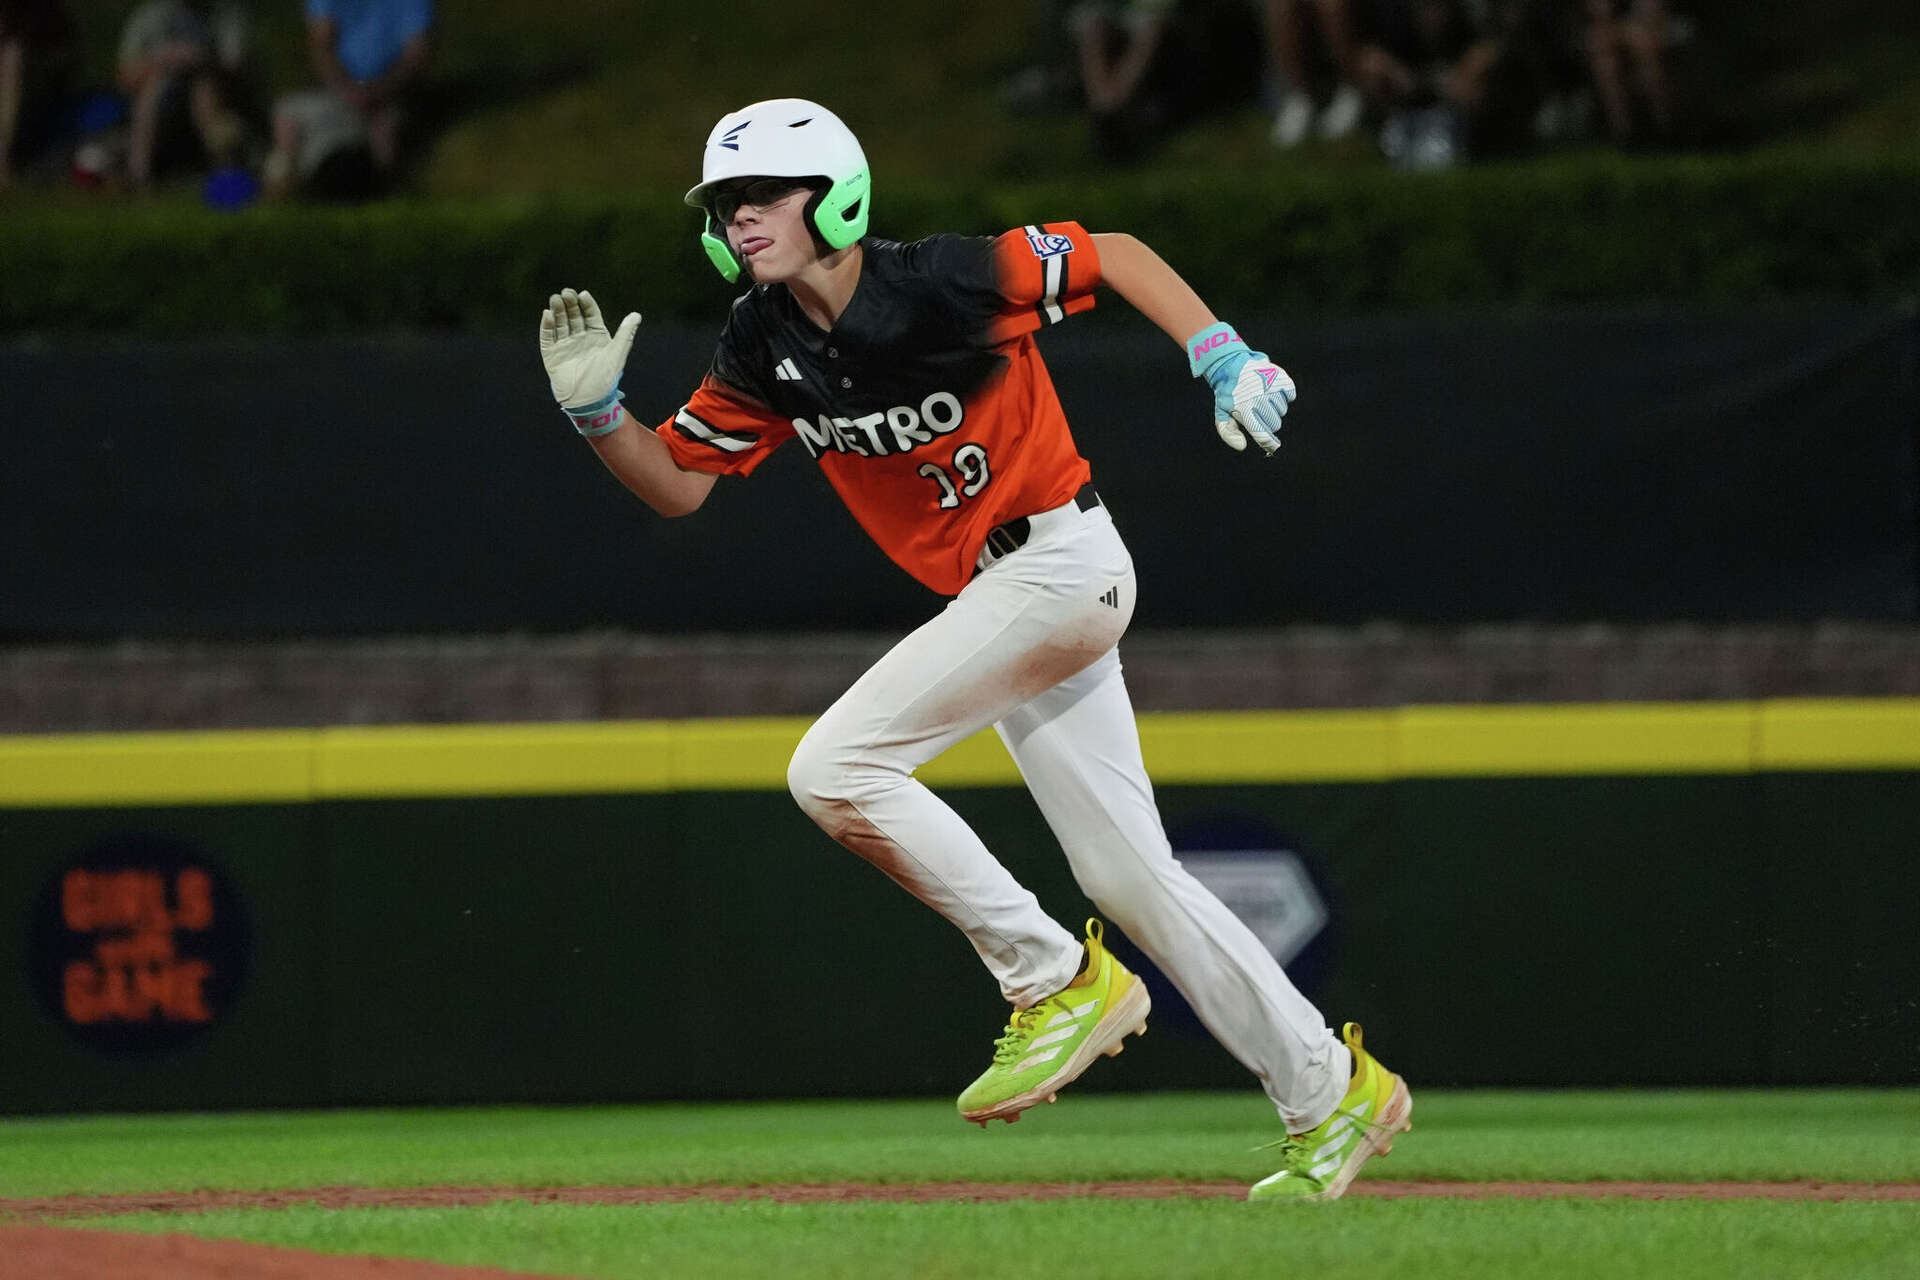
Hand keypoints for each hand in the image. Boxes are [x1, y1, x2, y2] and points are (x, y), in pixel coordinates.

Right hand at [539, 288, 640, 412]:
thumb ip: (626, 333)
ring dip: (557, 311)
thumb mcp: (617, 353)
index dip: (587, 304)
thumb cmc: (606, 378)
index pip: (590, 315)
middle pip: (574, 316)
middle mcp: (580, 339)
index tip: (583, 294)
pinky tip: (547, 315)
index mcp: (597, 337)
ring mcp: (565, 346)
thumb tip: (637, 314)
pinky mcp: (552, 355)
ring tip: (555, 298)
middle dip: (570, 304)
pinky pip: (548, 338)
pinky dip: (547, 326)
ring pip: (560, 324)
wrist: (589, 400)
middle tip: (567, 293)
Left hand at [1186, 323, 1295, 455]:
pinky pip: (1290, 395)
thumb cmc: (1228, 394)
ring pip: (1282, 411)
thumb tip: (1242, 446)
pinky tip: (1272, 390)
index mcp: (1245, 410)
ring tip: (1262, 398)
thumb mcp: (1221, 413)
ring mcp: (1272, 388)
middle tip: (1258, 411)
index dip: (1269, 444)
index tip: (1273, 447)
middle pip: (1275, 424)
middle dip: (1268, 421)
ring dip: (1274, 408)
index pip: (1262, 434)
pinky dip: (1284, 395)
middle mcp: (1260, 400)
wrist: (1232, 365)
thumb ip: (1228, 433)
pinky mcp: (1280, 378)